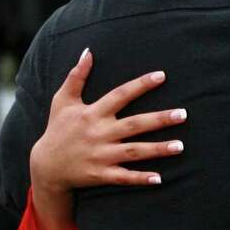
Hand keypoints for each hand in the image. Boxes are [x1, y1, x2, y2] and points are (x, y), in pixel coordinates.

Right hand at [29, 48, 187, 193]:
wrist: (45, 166)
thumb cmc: (58, 129)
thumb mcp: (62, 100)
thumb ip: (76, 76)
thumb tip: (88, 51)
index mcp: (92, 113)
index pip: (120, 95)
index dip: (140, 85)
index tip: (162, 76)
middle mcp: (99, 133)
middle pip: (134, 125)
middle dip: (159, 119)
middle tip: (183, 114)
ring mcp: (101, 155)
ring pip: (134, 152)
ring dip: (157, 149)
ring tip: (180, 146)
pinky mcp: (100, 175)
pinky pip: (123, 177)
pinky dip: (140, 179)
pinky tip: (160, 179)